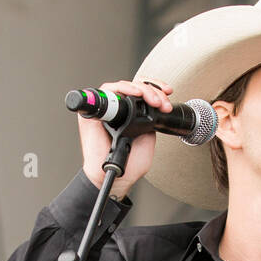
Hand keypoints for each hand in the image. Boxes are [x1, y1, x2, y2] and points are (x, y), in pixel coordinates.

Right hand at [79, 78, 174, 198]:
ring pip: (123, 85)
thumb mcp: (148, 136)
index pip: (141, 92)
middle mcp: (117, 109)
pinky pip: (106, 91)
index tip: (167, 96)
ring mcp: (105, 109)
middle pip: (134, 85)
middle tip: (162, 103)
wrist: (118, 175)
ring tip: (154, 102)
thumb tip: (155, 105)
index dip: (155, 89)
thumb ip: (150, 119)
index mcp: (130, 114)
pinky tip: (136, 94)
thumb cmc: (130, 163)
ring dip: (142, 89)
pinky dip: (123, 89)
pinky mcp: (93, 111)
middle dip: (153, 91)